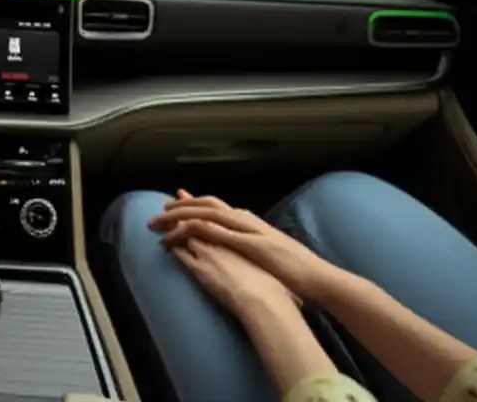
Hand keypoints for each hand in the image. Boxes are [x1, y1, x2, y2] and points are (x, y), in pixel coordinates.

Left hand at [150, 190, 340, 301]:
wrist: (316, 277)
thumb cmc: (296, 271)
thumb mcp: (274, 251)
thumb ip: (258, 244)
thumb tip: (248, 242)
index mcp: (253, 224)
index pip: (220, 207)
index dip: (198, 202)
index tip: (179, 200)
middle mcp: (248, 223)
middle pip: (209, 205)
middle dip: (184, 204)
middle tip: (163, 205)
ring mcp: (248, 233)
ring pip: (207, 215)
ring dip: (183, 215)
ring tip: (161, 218)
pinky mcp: (248, 246)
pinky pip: (218, 234)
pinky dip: (198, 229)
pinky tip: (182, 229)